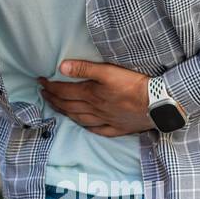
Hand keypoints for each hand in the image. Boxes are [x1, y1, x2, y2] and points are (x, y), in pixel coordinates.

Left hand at [36, 59, 156, 136]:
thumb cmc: (134, 85)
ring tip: (57, 109)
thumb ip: (85, 69)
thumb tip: (61, 67)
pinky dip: (89, 128)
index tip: (40, 82)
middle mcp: (96, 110)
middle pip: (69, 106)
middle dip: (53, 100)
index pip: (64, 91)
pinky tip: (86, 126)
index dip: (50, 87)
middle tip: (43, 94)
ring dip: (66, 113)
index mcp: (91, 95)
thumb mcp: (108, 71)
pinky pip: (100, 131)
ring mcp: (107, 120)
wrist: (159, 103)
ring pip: (81, 119)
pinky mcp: (120, 127)